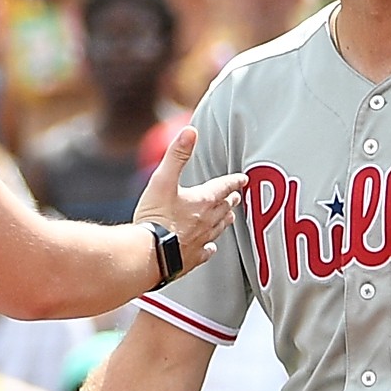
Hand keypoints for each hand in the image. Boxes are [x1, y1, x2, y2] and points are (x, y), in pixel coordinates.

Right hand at [129, 127, 247, 286]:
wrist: (147, 254)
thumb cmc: (154, 218)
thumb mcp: (163, 180)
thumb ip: (177, 155)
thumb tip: (190, 131)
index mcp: (203, 201)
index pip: (224, 187)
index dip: (234, 181)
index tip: (243, 179)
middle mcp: (207, 221)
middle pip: (224, 208)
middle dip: (231, 200)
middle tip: (237, 197)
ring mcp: (201, 241)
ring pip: (219, 228)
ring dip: (225, 220)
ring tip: (229, 217)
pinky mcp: (192, 259)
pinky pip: (206, 252)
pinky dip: (211, 247)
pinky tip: (211, 247)